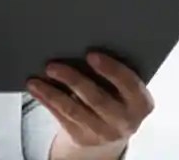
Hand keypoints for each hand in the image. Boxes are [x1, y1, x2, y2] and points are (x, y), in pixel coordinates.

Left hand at [28, 53, 154, 153]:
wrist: (112, 132)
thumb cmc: (119, 97)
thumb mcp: (127, 88)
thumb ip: (118, 72)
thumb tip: (88, 41)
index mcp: (141, 103)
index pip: (129, 84)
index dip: (111, 69)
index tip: (91, 54)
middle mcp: (124, 121)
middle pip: (97, 99)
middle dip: (74, 80)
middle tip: (53, 65)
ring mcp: (102, 133)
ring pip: (74, 110)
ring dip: (53, 93)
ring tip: (38, 78)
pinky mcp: (82, 138)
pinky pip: (62, 118)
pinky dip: (47, 101)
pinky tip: (37, 89)